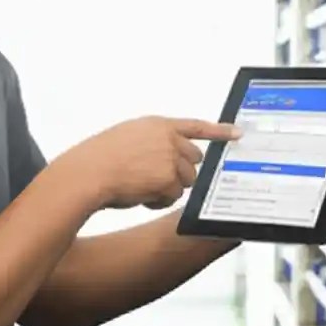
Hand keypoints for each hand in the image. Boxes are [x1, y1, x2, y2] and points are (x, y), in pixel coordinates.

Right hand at [62, 116, 241, 211]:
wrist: (87, 174)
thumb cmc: (98, 160)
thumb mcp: (126, 139)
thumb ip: (151, 143)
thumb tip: (168, 161)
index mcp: (156, 124)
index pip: (195, 126)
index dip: (219, 131)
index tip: (238, 133)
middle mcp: (167, 137)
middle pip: (194, 160)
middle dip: (181, 172)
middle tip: (155, 179)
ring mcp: (170, 156)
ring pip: (185, 181)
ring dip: (167, 188)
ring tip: (139, 186)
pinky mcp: (168, 178)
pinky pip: (173, 197)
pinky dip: (157, 201)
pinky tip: (139, 196)